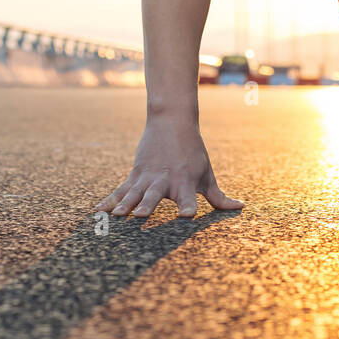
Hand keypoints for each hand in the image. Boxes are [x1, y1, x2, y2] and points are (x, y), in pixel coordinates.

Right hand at [95, 117, 243, 219]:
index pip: (189, 199)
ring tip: (117, 216)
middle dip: (147, 205)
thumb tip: (241, 207)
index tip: (185, 215)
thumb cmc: (193, 153)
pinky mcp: (135, 175)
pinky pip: (120, 190)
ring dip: (125, 204)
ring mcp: (147, 178)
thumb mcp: (207, 174)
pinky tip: (98, 212)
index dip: (187, 207)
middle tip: (140, 215)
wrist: (172, 122)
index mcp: (185, 184)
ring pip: (134, 193)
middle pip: (155, 196)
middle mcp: (165, 182)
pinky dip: (109, 201)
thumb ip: (219, 196)